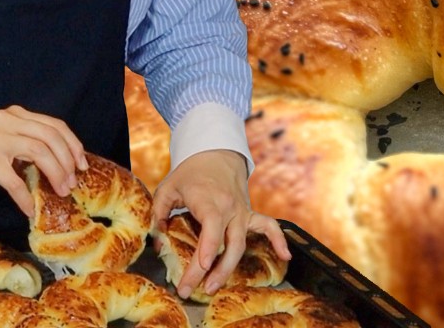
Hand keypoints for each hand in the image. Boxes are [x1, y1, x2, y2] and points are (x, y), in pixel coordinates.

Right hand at [0, 105, 88, 216]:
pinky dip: (26, 196)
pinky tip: (30, 209)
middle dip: (66, 162)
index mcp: (18, 115)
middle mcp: (8, 121)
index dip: (73, 145)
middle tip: (71, 183)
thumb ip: (33, 144)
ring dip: (54, 174)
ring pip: (38, 152)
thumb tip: (67, 167)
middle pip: (50, 137)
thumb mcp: (10, 142)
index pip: (55, 125)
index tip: (82, 165)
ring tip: (60, 191)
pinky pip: (14, 180)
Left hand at [153, 149, 290, 297]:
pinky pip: (269, 227)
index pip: (211, 228)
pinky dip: (279, 240)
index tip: (200, 268)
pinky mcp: (250, 214)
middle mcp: (230, 208)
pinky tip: (285, 256)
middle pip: (227, 244)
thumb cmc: (189, 174)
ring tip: (214, 286)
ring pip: (242, 243)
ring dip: (229, 268)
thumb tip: (157, 242)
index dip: (207, 249)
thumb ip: (159, 214)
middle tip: (198, 289)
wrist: (216, 154)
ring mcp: (242, 212)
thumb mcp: (168, 188)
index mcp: (209, 200)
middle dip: (214, 270)